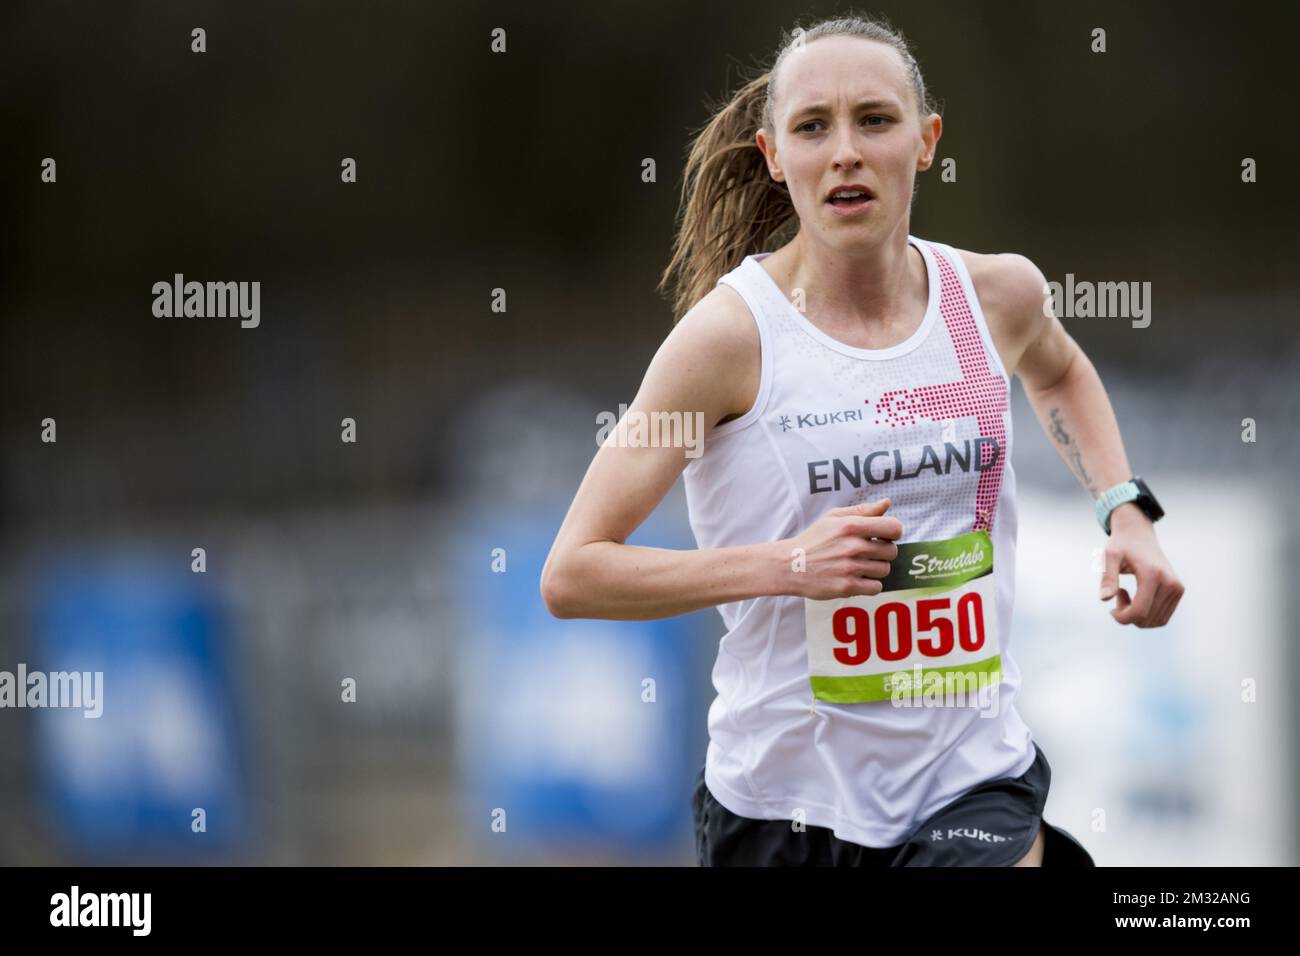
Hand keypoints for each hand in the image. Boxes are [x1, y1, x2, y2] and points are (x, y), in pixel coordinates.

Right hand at [782, 498, 902, 599]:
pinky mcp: (847, 587)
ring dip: (875, 569)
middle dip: (883, 552)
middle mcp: (853, 546)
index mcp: (851, 526)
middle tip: (867, 553)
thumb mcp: (833, 518)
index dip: (893, 532)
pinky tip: (857, 578)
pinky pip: (876, 587)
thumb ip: (862, 510)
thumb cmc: (813, 540)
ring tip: (858, 565)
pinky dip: (870, 584)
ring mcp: (850, 568)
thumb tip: (887, 503)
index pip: (894, 527)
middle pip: (892, 552)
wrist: (789, 565)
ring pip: (884, 570)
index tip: (883, 537)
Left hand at [1099, 505, 1183, 626]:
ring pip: (1155, 621)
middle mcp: (1171, 583)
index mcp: (1153, 575)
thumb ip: (1107, 577)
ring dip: (1136, 616)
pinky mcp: (1178, 591)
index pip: (1139, 612)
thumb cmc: (1121, 545)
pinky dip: (1146, 615)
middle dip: (1127, 615)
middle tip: (1117, 594)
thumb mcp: (1108, 557)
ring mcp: (1177, 588)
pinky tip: (1136, 598)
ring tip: (1126, 595)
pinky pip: (1162, 617)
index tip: (1110, 609)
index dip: (1122, 618)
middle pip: (1147, 619)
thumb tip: (1104, 598)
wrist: (1139, 534)